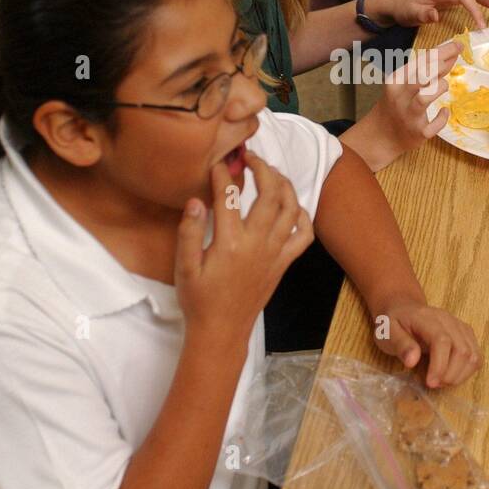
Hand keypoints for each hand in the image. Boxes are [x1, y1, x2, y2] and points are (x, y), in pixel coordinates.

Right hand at [175, 154, 312, 344]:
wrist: (222, 331)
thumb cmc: (199, 299)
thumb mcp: (184, 267)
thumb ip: (189, 232)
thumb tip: (195, 201)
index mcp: (230, 243)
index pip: (230, 196)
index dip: (224, 174)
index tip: (218, 162)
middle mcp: (257, 244)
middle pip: (270, 194)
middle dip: (263, 168)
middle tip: (250, 157)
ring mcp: (274, 253)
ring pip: (291, 209)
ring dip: (284, 185)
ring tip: (271, 172)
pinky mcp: (283, 264)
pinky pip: (303, 236)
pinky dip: (303, 217)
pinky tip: (293, 206)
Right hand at [362, 40, 463, 169]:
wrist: (381, 136)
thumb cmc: (396, 105)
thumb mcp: (404, 85)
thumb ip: (427, 72)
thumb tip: (451, 55)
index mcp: (396, 80)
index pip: (420, 61)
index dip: (442, 51)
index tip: (458, 44)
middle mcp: (400, 96)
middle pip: (421, 75)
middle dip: (441, 63)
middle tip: (457, 55)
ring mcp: (408, 115)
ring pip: (425, 98)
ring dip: (439, 88)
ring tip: (444, 86)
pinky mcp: (418, 132)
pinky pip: (434, 124)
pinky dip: (442, 117)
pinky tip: (444, 111)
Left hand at [374, 294, 481, 387]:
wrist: (403, 308)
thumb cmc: (393, 323)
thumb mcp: (386, 333)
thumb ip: (400, 345)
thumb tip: (412, 361)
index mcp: (426, 318)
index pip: (442, 340)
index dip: (439, 365)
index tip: (430, 383)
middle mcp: (448, 320)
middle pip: (461, 350)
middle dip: (450, 374)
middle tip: (433, 383)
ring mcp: (460, 326)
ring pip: (473, 355)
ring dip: (459, 375)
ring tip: (441, 381)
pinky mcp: (466, 335)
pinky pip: (476, 356)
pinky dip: (467, 371)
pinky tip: (451, 375)